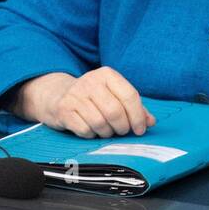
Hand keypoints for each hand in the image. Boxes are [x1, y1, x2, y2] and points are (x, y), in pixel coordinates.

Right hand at [17, 68, 155, 138]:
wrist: (58, 95)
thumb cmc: (93, 98)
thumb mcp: (113, 95)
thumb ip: (134, 107)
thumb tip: (151, 121)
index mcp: (107, 74)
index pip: (130, 95)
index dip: (138, 116)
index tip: (140, 129)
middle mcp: (90, 81)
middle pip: (115, 112)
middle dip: (122, 127)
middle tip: (122, 131)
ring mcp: (75, 95)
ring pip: (100, 123)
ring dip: (107, 133)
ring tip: (106, 130)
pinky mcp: (64, 109)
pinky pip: (85, 130)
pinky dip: (91, 135)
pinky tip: (90, 129)